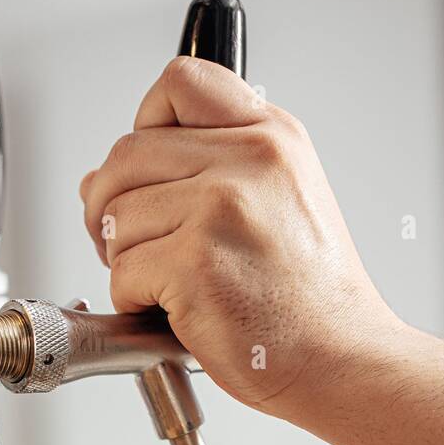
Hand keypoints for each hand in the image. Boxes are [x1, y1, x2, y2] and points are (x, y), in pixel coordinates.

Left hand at [79, 56, 400, 424]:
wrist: (344, 360)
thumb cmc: (312, 302)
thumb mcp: (282, 204)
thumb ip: (201, 173)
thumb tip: (98, 180)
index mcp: (272, 136)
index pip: (179, 84)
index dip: (143, 125)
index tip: (145, 172)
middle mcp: (249, 160)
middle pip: (126, 155)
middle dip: (111, 207)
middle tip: (132, 247)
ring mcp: (221, 209)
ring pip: (115, 218)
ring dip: (125, 262)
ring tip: (170, 288)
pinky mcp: (196, 263)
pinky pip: (123, 272)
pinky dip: (134, 301)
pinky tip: (175, 313)